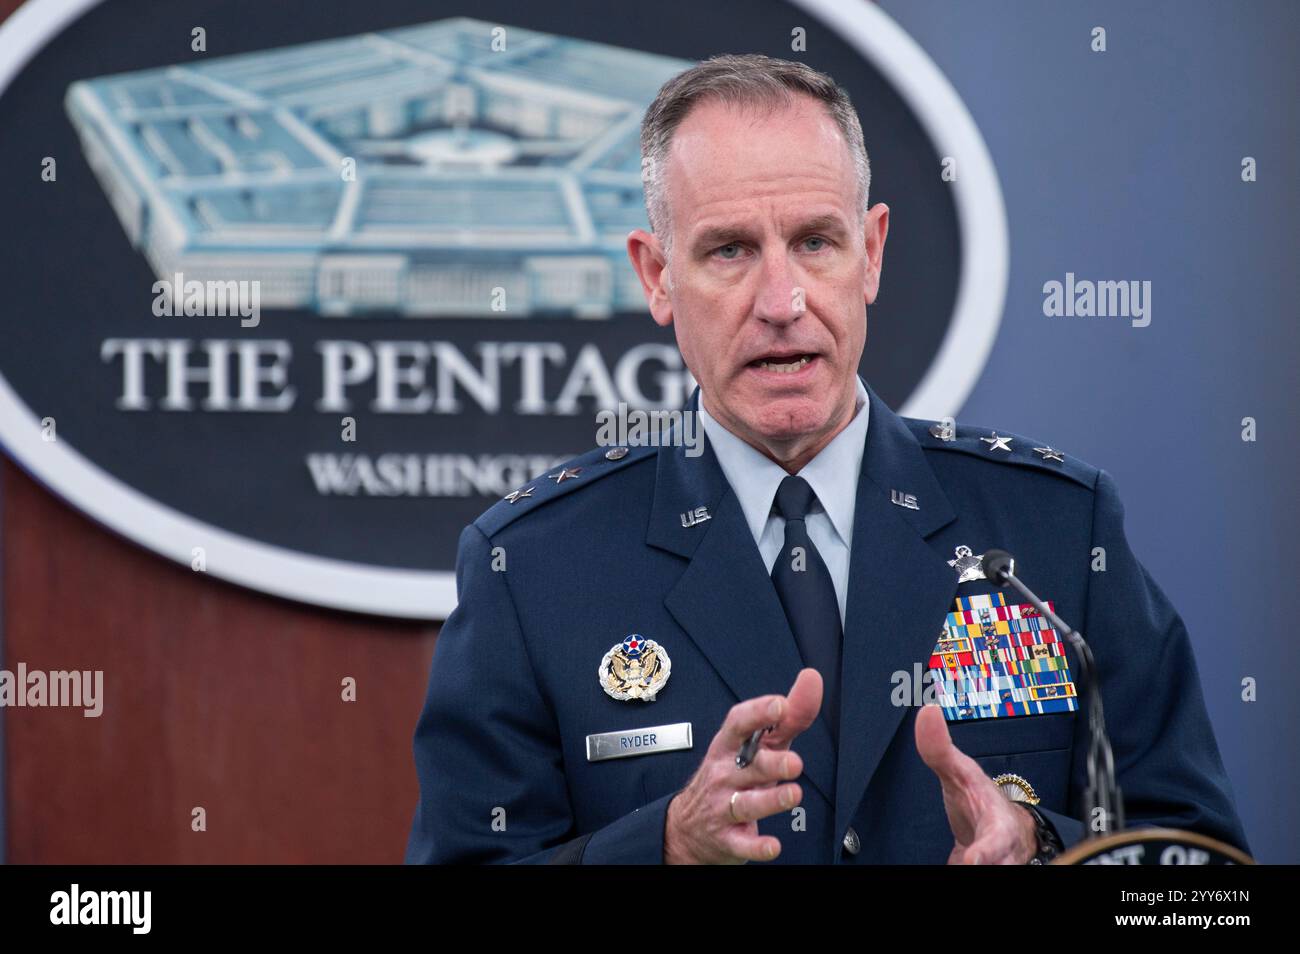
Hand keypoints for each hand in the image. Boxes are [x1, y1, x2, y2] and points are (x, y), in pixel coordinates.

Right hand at [664, 669, 821, 863]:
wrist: (688, 826)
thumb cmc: (731, 775)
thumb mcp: (756, 745)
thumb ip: (788, 717)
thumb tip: (812, 681)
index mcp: (730, 746)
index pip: (739, 724)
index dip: (758, 713)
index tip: (779, 705)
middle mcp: (726, 774)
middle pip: (748, 766)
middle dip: (771, 763)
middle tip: (794, 762)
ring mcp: (724, 806)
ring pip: (746, 803)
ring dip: (770, 801)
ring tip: (793, 794)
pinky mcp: (728, 838)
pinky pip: (742, 844)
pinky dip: (756, 846)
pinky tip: (771, 845)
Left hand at [914, 704, 1038, 863]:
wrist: (1004, 830)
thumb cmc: (981, 801)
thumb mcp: (962, 774)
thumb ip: (940, 750)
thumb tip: (927, 712)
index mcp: (999, 826)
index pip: (996, 841)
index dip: (985, 852)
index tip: (971, 860)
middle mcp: (1002, 853)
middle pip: (997, 865)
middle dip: (985, 865)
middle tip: (967, 864)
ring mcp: (995, 866)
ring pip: (989, 872)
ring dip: (966, 871)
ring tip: (958, 864)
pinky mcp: (983, 874)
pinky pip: (969, 877)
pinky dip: (956, 871)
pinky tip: (949, 866)